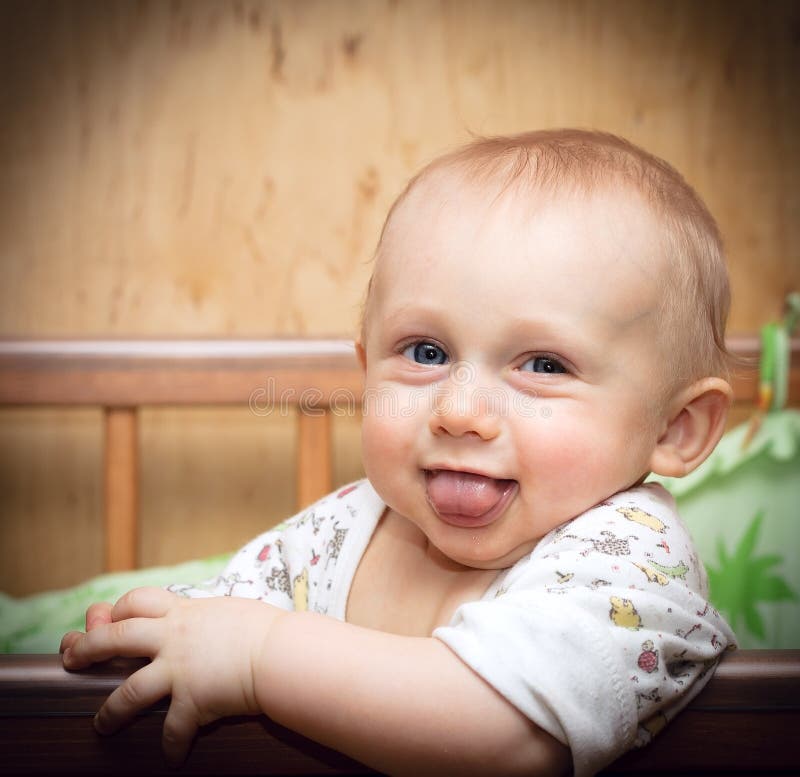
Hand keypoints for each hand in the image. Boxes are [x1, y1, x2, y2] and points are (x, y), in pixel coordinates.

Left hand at [60, 587, 282, 763]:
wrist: (280, 653)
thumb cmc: (265, 628)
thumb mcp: (230, 610)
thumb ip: (209, 616)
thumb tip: (209, 619)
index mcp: (184, 612)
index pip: (139, 601)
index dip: (119, 610)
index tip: (110, 617)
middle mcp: (174, 638)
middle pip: (116, 638)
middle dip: (87, 648)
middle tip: (70, 657)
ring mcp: (179, 670)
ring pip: (128, 692)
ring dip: (110, 712)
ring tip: (101, 726)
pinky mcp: (192, 700)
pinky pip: (173, 729)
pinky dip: (172, 746)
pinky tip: (172, 758)